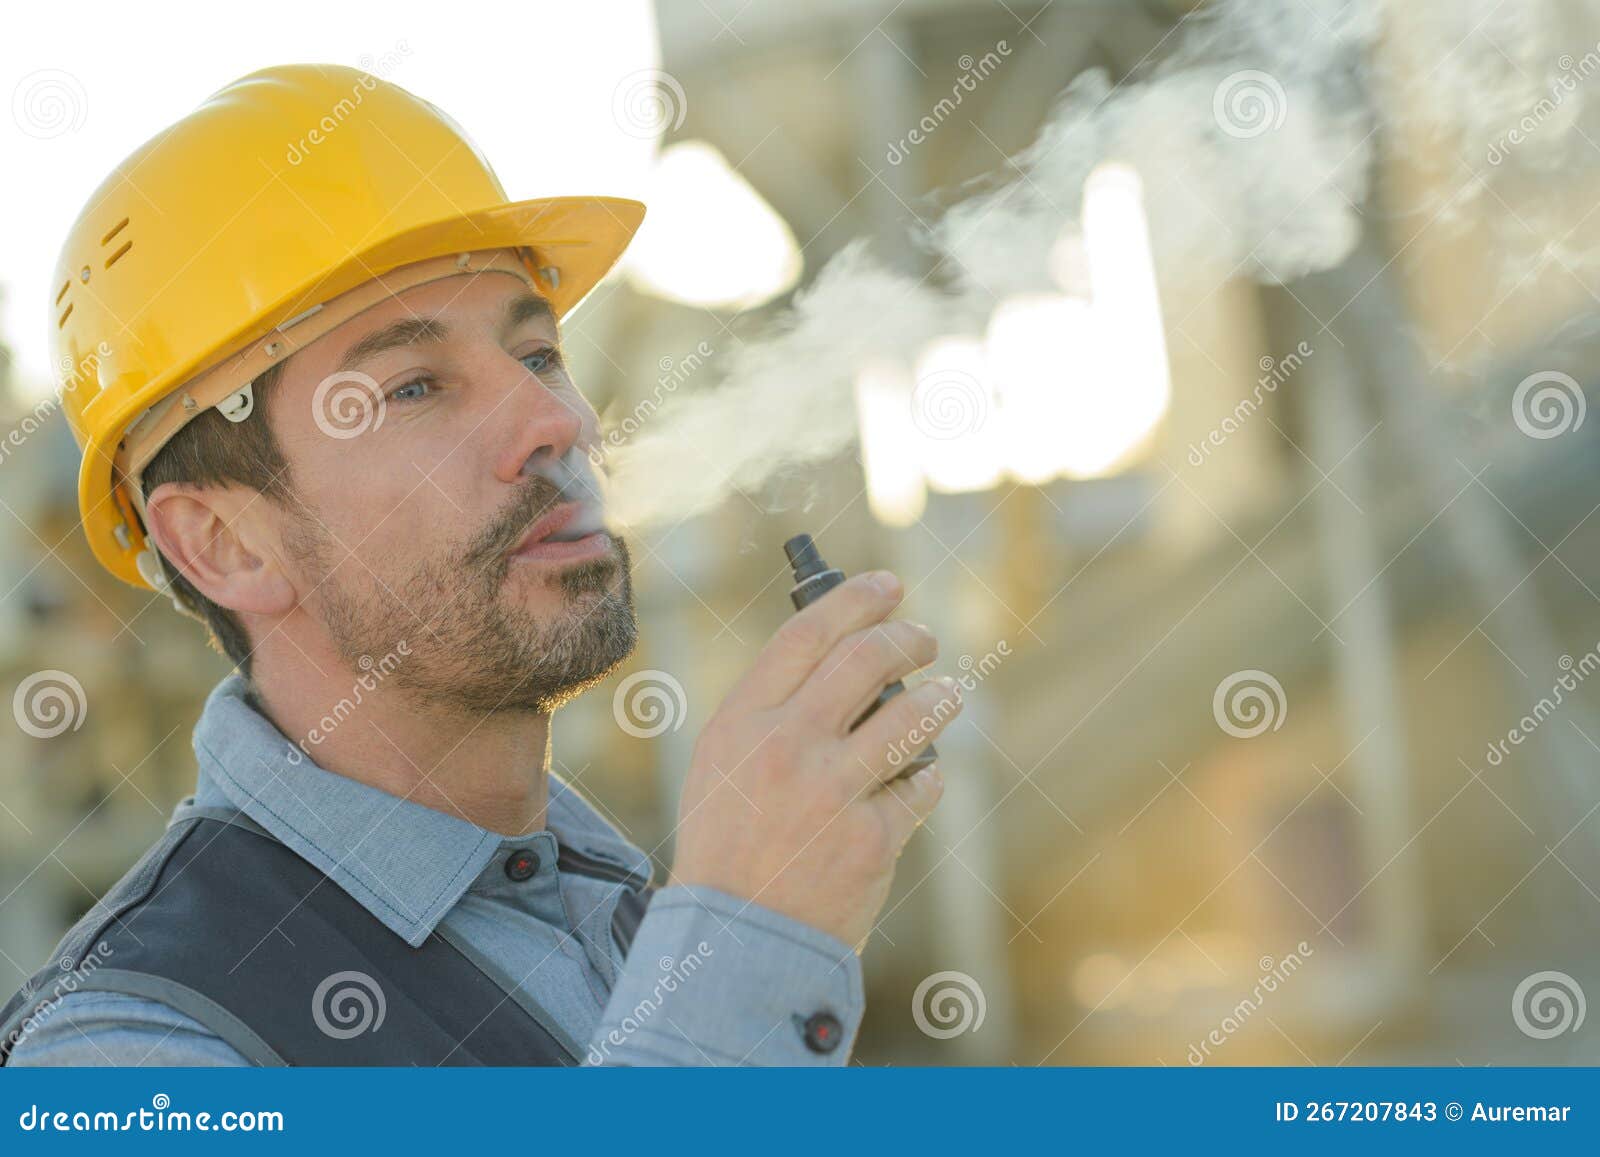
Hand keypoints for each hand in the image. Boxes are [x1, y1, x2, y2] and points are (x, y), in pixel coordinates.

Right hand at [668, 570, 962, 949]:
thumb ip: (772, 711)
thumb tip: (842, 655)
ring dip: (940, 697)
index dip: (854, 599)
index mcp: (743, 723)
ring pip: (913, 715)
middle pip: (867, 658)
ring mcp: (832, 793)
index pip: (806, 634)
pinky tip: (917, 781)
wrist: (736, 941)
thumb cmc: (730, 846)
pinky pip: (922, 784)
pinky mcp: (872, 838)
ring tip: (948, 695)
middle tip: (925, 638)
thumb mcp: (724, 765)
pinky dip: (925, 777)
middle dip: (909, 637)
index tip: (886, 586)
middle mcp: (787, 748)